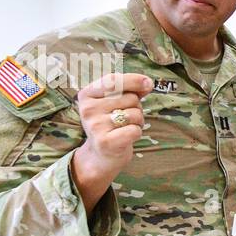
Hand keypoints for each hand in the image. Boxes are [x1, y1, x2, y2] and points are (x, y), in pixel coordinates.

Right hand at [70, 73, 152, 213]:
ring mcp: (95, 125)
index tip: (148, 83)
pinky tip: (126, 137)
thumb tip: (147, 83)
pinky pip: (135, 130)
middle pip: (130, 98)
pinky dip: (137, 133)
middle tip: (126, 118)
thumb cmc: (111, 124)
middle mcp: (88, 109)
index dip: (134, 80)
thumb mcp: (115, 103)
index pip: (113, 80)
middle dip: (137, 107)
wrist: (101, 155)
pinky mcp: (105, 142)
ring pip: (135, 114)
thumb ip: (130, 90)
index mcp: (87, 95)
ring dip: (138, 121)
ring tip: (125, 128)